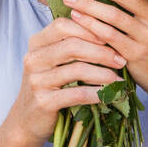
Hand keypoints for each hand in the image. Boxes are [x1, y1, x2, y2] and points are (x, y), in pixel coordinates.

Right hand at [4, 16, 125, 146]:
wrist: (27, 121)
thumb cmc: (48, 86)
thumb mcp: (53, 61)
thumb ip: (69, 44)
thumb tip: (106, 29)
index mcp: (36, 43)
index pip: (63, 25)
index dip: (89, 29)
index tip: (111, 37)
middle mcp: (33, 59)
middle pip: (72, 45)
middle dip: (101, 52)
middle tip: (120, 60)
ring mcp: (36, 81)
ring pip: (77, 69)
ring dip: (102, 74)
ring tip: (117, 78)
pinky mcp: (43, 102)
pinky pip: (77, 94)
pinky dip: (96, 93)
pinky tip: (107, 94)